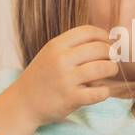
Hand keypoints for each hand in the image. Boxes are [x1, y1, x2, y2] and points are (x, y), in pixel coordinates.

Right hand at [0, 25, 118, 134]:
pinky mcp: (71, 99)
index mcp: (56, 46)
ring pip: (103, 68)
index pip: (87, 31)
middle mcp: (61, 60)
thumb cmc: (41, 77)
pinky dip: (105, 91)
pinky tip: (102, 91)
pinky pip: (99, 92)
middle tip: (112, 58)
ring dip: (112, 69)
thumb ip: (72, 46)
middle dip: (111, 53)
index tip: (108, 41)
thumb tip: (104, 40)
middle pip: (99, 48)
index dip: (103, 35)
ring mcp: (66, 80)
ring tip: (111, 71)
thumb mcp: (50, 54)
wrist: (22, 103)